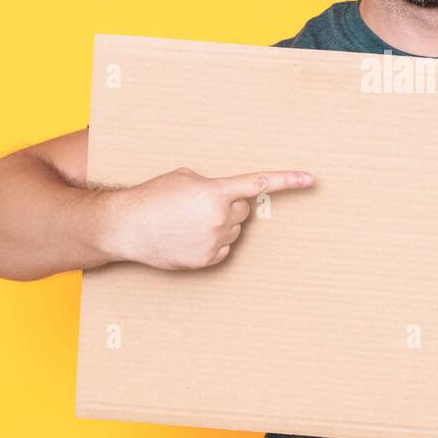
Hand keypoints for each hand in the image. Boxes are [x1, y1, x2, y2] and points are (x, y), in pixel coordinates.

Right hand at [104, 167, 312, 269]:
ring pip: (234, 229)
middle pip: (244, 210)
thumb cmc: (153, 196)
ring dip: (220, 224)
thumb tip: (230, 197)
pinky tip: (189, 237)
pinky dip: (212, 242)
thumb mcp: (185, 178)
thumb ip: (213, 184)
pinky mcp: (208, 260)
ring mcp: (215, 241)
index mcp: (216, 192)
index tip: (311, 179)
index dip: (287, 180)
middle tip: (200, 205)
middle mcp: (220, 217)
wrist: (126, 226)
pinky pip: (224, 247)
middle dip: (230, 205)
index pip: (258, 184)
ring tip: (188, 222)